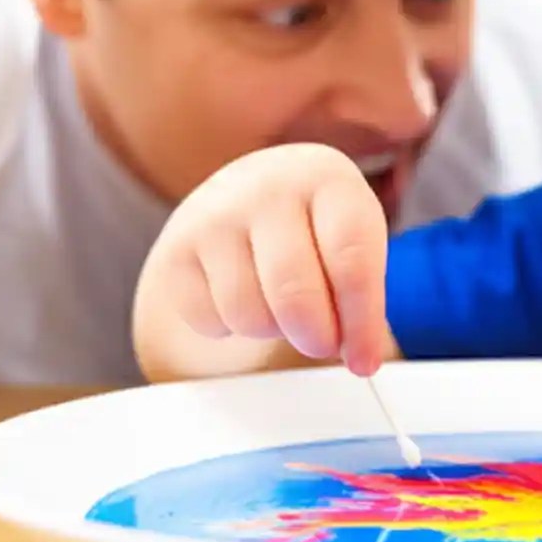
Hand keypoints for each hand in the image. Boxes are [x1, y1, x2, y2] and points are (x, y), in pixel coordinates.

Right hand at [142, 144, 389, 375]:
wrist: (247, 190)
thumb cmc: (315, 227)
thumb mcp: (352, 239)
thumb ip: (362, 295)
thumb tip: (360, 360)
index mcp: (328, 179)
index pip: (351, 259)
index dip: (361, 321)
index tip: (364, 362)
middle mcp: (268, 188)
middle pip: (294, 293)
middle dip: (316, 337)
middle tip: (322, 344)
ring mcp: (216, 215)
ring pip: (249, 315)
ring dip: (272, 330)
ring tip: (280, 306)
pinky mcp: (177, 248)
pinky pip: (209, 321)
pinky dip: (229, 328)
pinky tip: (243, 297)